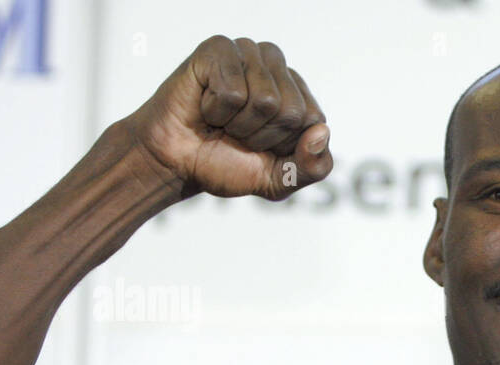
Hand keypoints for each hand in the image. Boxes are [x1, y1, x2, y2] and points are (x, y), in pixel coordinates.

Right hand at [120, 35, 332, 200]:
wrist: (177, 163)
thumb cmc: (227, 164)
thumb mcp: (279, 180)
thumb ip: (313, 167)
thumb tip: (322, 132)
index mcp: (298, 93)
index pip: (314, 121)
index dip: (283, 145)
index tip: (260, 146)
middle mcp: (277, 67)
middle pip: (291, 111)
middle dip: (261, 136)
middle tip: (235, 133)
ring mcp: (248, 53)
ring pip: (266, 101)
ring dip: (238, 124)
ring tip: (221, 120)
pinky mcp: (219, 48)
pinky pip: (233, 91)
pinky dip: (216, 110)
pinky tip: (204, 105)